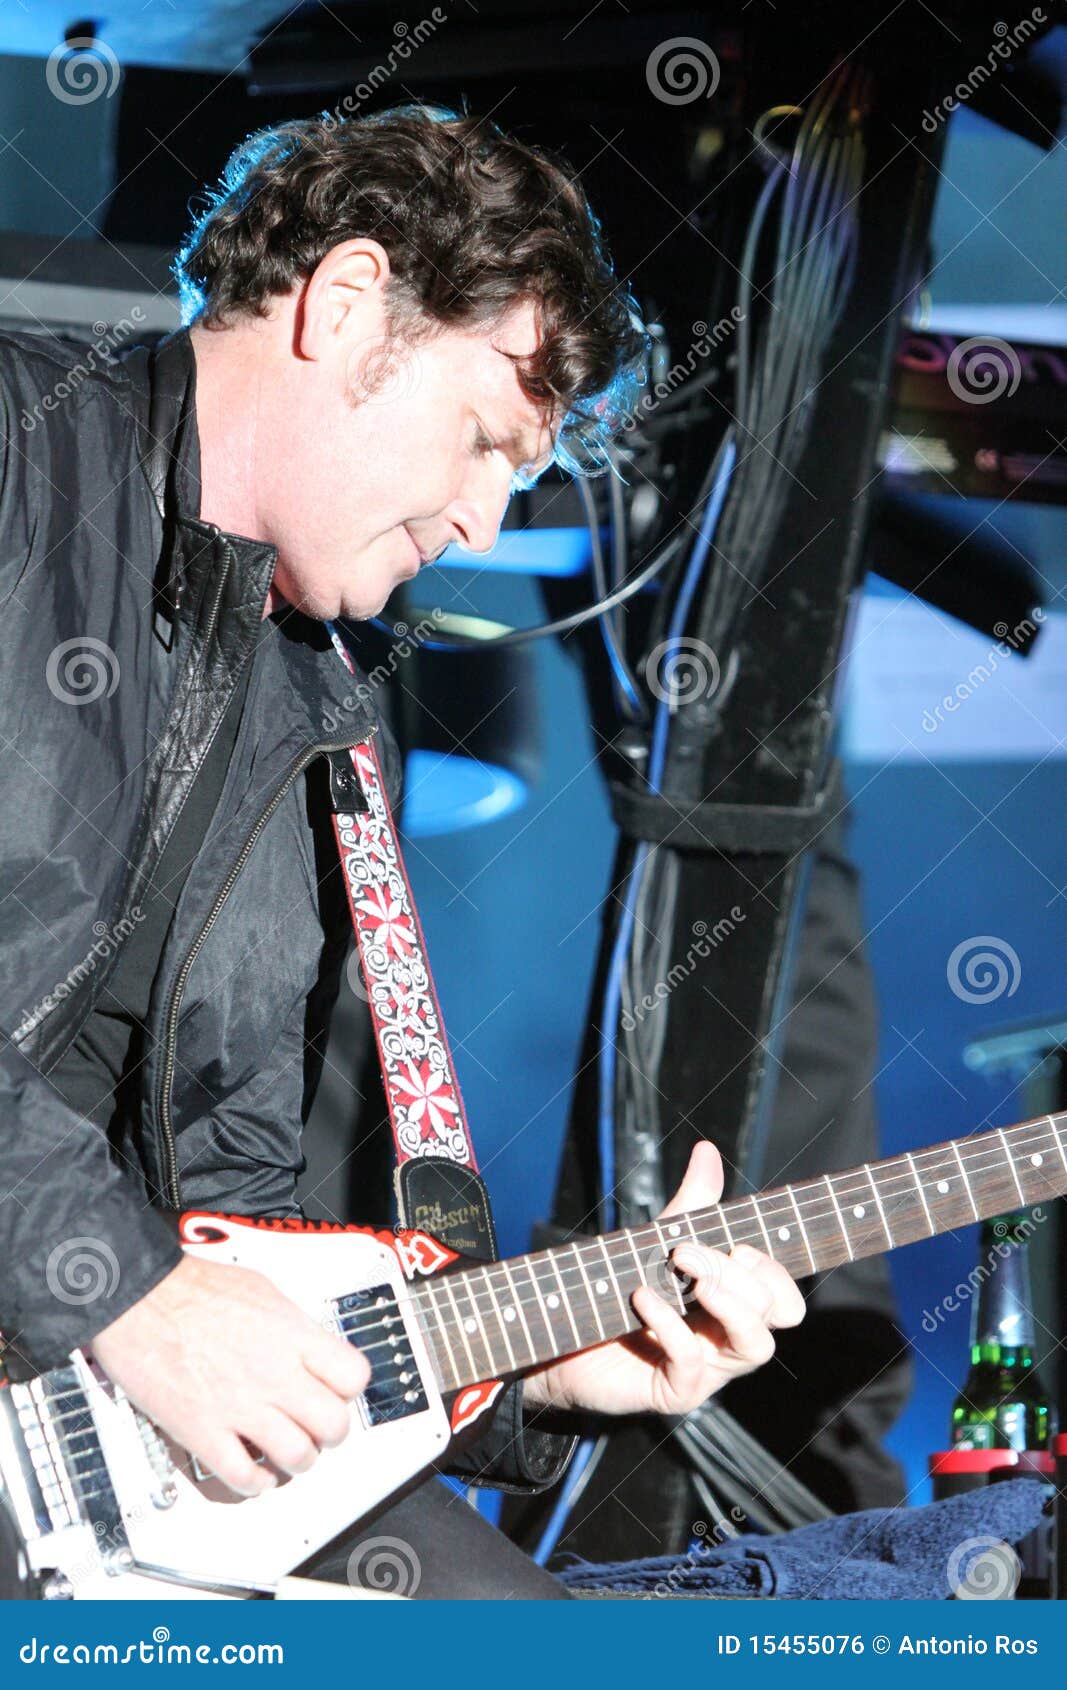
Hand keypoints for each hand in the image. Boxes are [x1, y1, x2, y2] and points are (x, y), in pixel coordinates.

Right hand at [90, 1254, 369, 1495]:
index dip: (348, 1388)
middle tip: (319, 1428)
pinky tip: (255, 1473)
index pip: (353, 1376)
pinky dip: (255, 1484)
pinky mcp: (203, 1431)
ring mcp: (240, 1406)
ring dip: (298, 1461)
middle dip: (331, 1432)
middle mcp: (273, 1373)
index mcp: (291, 1335)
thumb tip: (307, 1343)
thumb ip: (292, 1324)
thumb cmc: (190, 1287)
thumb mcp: (262, 1289)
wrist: (138, 1297)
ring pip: (297, 1457)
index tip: (338, 1391)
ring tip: (289, 1453)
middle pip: (333, 1425)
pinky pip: (243, 1477)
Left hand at [522, 1141, 805, 1418]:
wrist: (563, 1340)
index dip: (773, 1270)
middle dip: (734, 1273)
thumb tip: (707, 1151)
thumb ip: (690, 1204)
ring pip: (755, 1344)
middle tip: (684, 1251)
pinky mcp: (676, 1390)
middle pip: (773, 1311)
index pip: (785, 1296)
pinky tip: (643, 1299)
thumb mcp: (658, 1242)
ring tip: (685, 1274)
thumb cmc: (619, 1293)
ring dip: (726, 1301)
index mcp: (734, 1305)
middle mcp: (730, 1339)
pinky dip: (671, 1325)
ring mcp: (709, 1369)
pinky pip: (693, 1362)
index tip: (738, 1247)